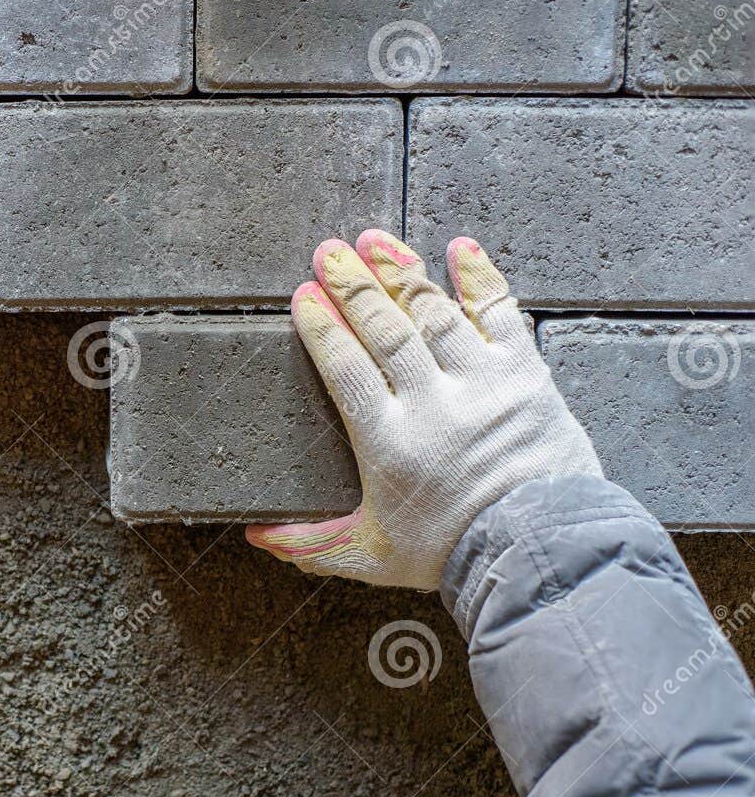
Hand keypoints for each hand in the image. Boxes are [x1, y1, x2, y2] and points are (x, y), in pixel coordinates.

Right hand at [245, 230, 602, 590]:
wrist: (539, 550)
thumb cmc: (451, 555)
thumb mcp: (370, 556)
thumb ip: (312, 543)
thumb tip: (257, 538)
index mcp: (387, 442)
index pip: (347, 369)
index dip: (323, 328)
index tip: (304, 297)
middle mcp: (431, 403)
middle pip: (385, 330)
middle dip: (352, 286)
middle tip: (328, 252)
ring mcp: (480, 383)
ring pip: (433, 313)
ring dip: (400, 272)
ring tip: (373, 240)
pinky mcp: (524, 375)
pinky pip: (500, 313)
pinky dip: (479, 278)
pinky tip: (459, 247)